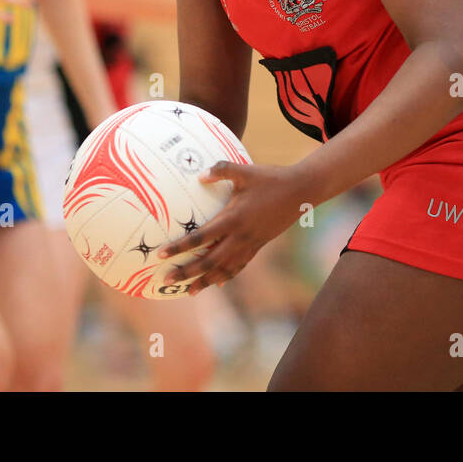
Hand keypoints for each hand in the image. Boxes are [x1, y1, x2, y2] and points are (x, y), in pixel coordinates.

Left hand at [158, 161, 308, 295]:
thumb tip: (199, 176)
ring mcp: (251, 244)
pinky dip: (226, 276)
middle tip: (165, 280)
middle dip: (187, 272)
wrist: (301, 191)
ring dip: (205, 281)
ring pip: (224, 269)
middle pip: (209, 261)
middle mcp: (240, 236)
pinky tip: (217, 284)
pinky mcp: (259, 245)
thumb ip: (221, 170)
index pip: (201, 237)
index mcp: (233, 218)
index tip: (161, 254)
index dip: (180, 247)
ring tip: (188, 291)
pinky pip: (239, 265)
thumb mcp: (244, 171)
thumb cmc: (271, 178)